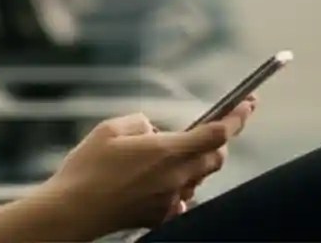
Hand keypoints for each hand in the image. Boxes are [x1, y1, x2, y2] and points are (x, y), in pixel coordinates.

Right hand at [37, 111, 235, 237]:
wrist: (71, 212)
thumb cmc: (86, 168)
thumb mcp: (110, 129)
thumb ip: (140, 122)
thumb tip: (154, 131)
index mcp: (166, 151)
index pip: (217, 133)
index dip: (237, 117)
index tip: (249, 104)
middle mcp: (174, 177)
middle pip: (216, 158)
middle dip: (219, 142)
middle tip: (214, 127)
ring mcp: (169, 200)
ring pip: (199, 178)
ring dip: (195, 163)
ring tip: (168, 153)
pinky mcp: (159, 215)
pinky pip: (181, 197)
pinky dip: (178, 184)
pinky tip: (157, 179)